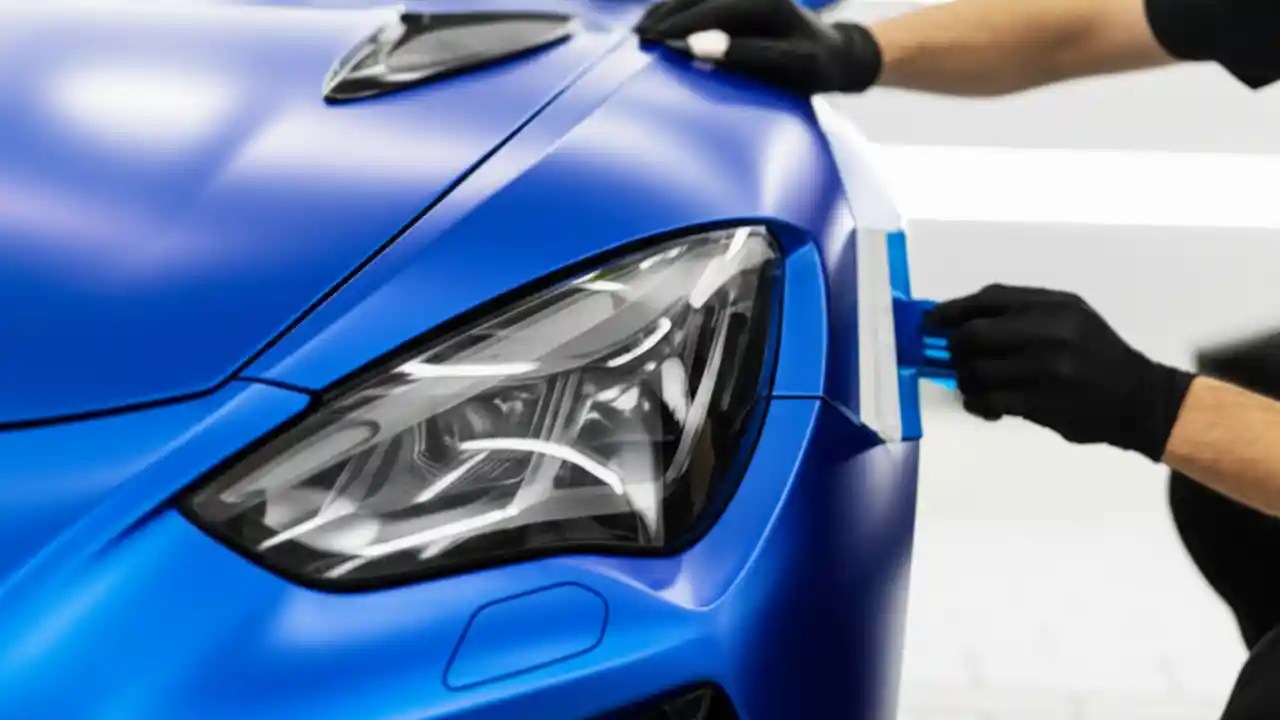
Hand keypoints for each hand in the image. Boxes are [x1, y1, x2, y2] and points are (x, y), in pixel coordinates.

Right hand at [636, 0, 881, 93]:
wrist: (835, 54)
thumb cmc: (815, 67)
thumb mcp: (791, 66)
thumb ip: (748, 55)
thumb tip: (700, 49)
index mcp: (768, 3)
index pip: (714, 11)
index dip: (681, 27)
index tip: (653, 44)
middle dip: (664, 17)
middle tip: (636, 40)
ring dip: (664, 12)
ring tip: (638, 33)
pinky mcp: (737, 3)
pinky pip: (699, 3)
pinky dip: (675, 12)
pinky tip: (655, 25)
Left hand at [927, 285, 1193, 460]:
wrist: (1139, 398)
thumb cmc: (1095, 354)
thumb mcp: (1070, 317)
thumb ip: (1022, 312)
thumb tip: (960, 319)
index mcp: (1054, 305)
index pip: (988, 299)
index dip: (951, 310)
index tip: (930, 322)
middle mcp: (1049, 331)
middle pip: (973, 334)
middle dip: (955, 349)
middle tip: (957, 359)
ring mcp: (1044, 368)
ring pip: (975, 370)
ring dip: (966, 380)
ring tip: (975, 384)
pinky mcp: (1040, 401)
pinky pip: (988, 400)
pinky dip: (978, 403)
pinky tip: (988, 404)